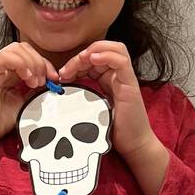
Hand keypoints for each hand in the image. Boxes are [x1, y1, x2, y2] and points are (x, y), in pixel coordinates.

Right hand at [0, 43, 59, 150]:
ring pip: (16, 49)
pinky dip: (20, 64)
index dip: (45, 64)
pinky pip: (5, 57)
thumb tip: (52, 82)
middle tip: (43, 81)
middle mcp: (2, 67)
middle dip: (39, 62)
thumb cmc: (0, 120)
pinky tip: (26, 78)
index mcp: (11, 72)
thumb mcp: (26, 102)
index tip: (54, 79)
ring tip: (34, 82)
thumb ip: (37, 90)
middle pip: (24, 48)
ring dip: (31, 63)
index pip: (30, 55)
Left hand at [58, 41, 158, 163]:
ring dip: (92, 52)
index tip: (62, 76)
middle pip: (100, 52)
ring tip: (79, 61)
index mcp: (107, 80)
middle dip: (80, 57)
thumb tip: (61, 91)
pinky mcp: (130, 84)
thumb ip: (82, 97)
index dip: (75, 62)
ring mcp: (125, 78)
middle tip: (65, 72)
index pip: (92, 59)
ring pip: (113, 49)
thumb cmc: (113, 130)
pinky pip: (121, 60)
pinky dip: (106, 55)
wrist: (133, 145)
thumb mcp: (91, 110)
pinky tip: (92, 59)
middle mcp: (117, 76)